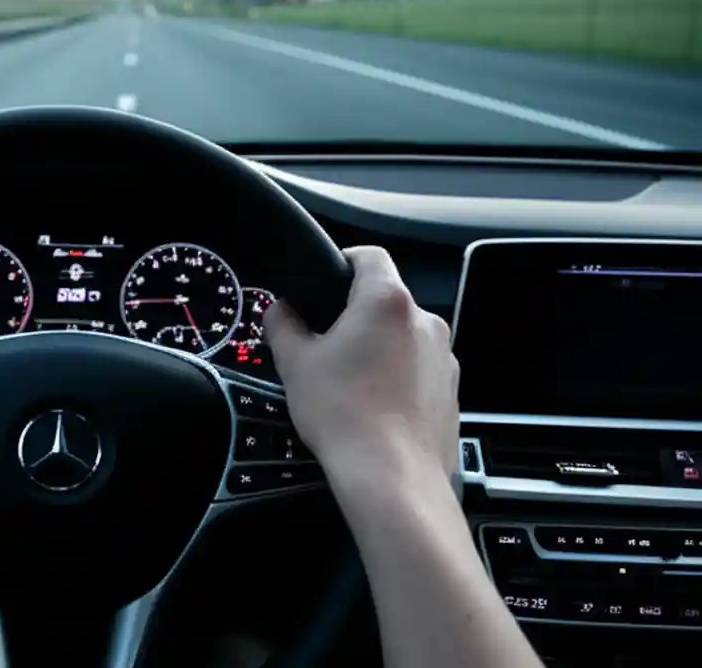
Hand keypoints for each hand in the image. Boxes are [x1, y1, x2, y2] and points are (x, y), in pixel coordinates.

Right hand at [263, 246, 459, 496]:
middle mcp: (425, 321)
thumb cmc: (343, 414)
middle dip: (356, 317)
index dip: (343, 262)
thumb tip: (279, 310)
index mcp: (387, 301)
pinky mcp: (452, 391)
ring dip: (379, 349)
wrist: (391, 476)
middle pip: (385, 301)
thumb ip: (283, 325)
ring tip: (349, 384)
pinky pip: (419, 371)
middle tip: (325, 345)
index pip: (368, 256)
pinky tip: (373, 408)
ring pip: (403, 338)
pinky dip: (398, 379)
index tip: (324, 282)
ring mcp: (445, 357)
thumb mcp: (295, 364)